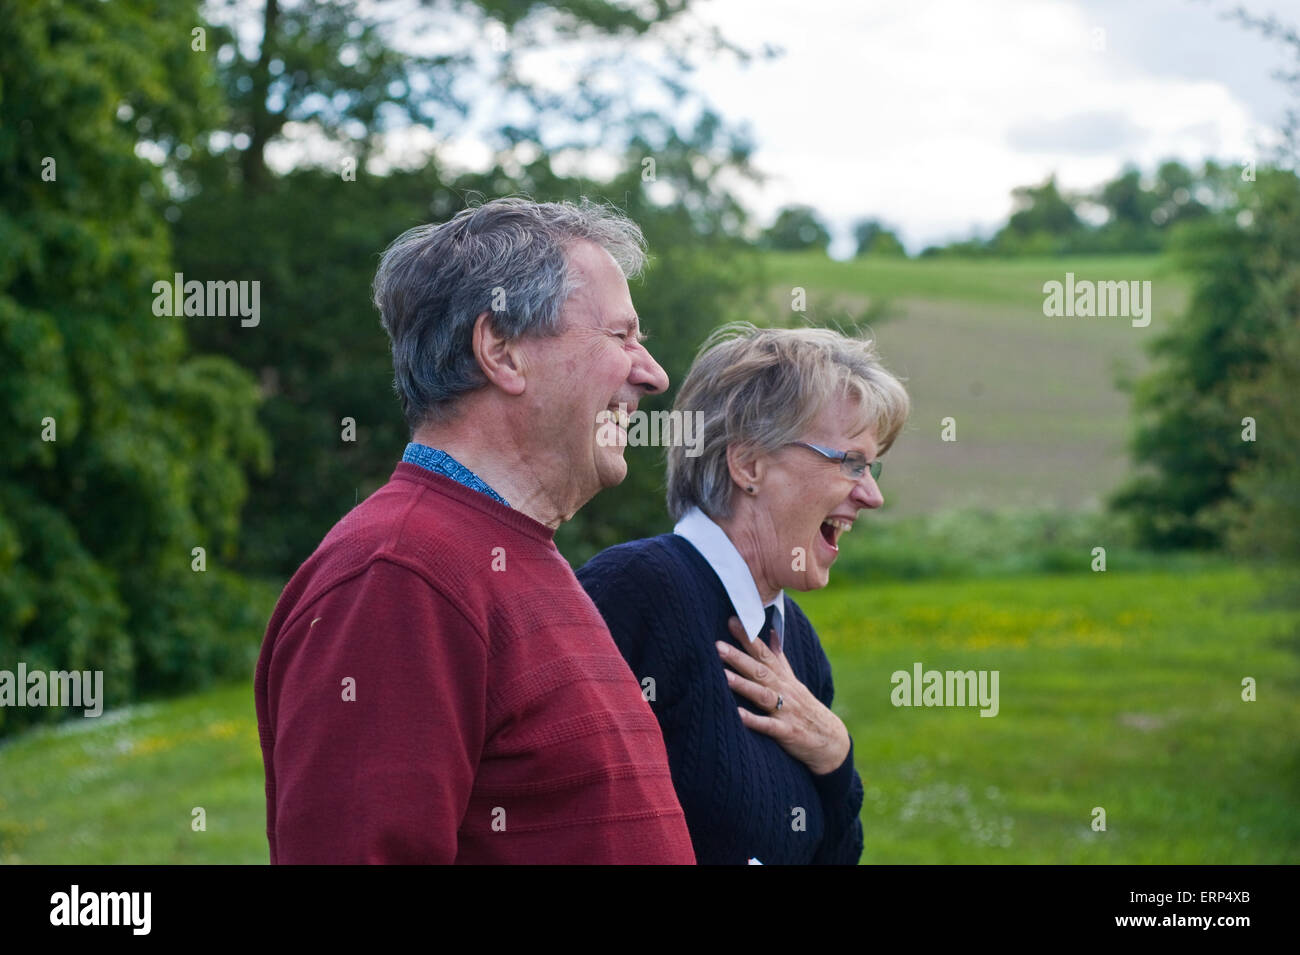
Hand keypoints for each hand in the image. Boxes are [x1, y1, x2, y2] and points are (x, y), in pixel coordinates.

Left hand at [716, 616, 850, 775]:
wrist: (830, 740)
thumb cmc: (805, 708)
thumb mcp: (794, 680)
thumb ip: (779, 658)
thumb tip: (771, 631)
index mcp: (783, 677)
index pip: (765, 653)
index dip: (749, 637)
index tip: (732, 620)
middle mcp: (784, 690)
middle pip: (760, 670)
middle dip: (739, 657)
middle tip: (717, 645)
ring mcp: (786, 710)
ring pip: (763, 695)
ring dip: (743, 685)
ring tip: (723, 676)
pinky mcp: (787, 732)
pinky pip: (769, 726)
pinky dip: (754, 720)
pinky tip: (738, 715)